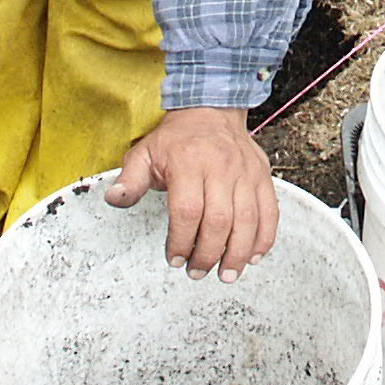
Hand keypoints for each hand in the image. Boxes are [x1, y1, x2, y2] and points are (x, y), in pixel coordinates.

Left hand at [106, 107, 277, 282]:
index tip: (175, 259)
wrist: (211, 110)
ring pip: (248, 220)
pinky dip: (265, 237)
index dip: (182, 241)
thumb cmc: (177, 138)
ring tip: (226, 274)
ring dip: (238, 253)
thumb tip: (114, 199)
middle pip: (220, 220)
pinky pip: (270, 210)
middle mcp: (221, 167)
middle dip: (209, 254)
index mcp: (189, 163)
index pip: (188, 211)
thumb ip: (129, 180)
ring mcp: (246, 172)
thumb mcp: (144, 153)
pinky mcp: (263, 176)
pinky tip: (253, 255)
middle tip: (197, 272)